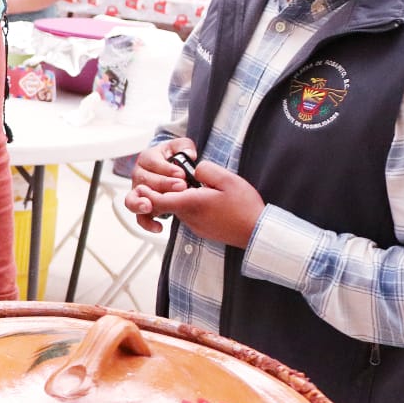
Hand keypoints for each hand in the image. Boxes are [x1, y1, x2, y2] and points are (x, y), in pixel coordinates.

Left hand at [125, 142, 264, 247]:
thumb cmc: (245, 208)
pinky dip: (188, 205)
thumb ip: (206, 170)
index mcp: (191, 204)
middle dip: (164, 190)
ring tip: (192, 185)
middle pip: (165, 203)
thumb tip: (195, 169)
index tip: (145, 183)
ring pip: (177, 209)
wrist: (258, 232)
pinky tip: (202, 198)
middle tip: (171, 178)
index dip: (147, 192)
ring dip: (178, 197)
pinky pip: (188, 215)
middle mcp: (189, 217)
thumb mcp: (228, 180)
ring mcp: (195, 225)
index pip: (157, 200)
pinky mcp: (202, 230)